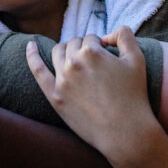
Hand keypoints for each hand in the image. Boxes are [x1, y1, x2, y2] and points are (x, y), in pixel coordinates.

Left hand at [26, 27, 156, 166]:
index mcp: (92, 51)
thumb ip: (124, 36)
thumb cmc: (134, 96)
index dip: (101, 47)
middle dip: (84, 48)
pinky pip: (38, 70)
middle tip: (95, 63)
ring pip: (58, 52)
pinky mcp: (54, 96)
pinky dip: (32, 55)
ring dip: (66, 50)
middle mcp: (74, 62)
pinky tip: (30, 45)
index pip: (92, 38)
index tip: (108, 58)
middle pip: (74, 43)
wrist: (125, 133)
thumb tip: (108, 34)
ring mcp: (62, 79)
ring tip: (76, 58)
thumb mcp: (137, 59)